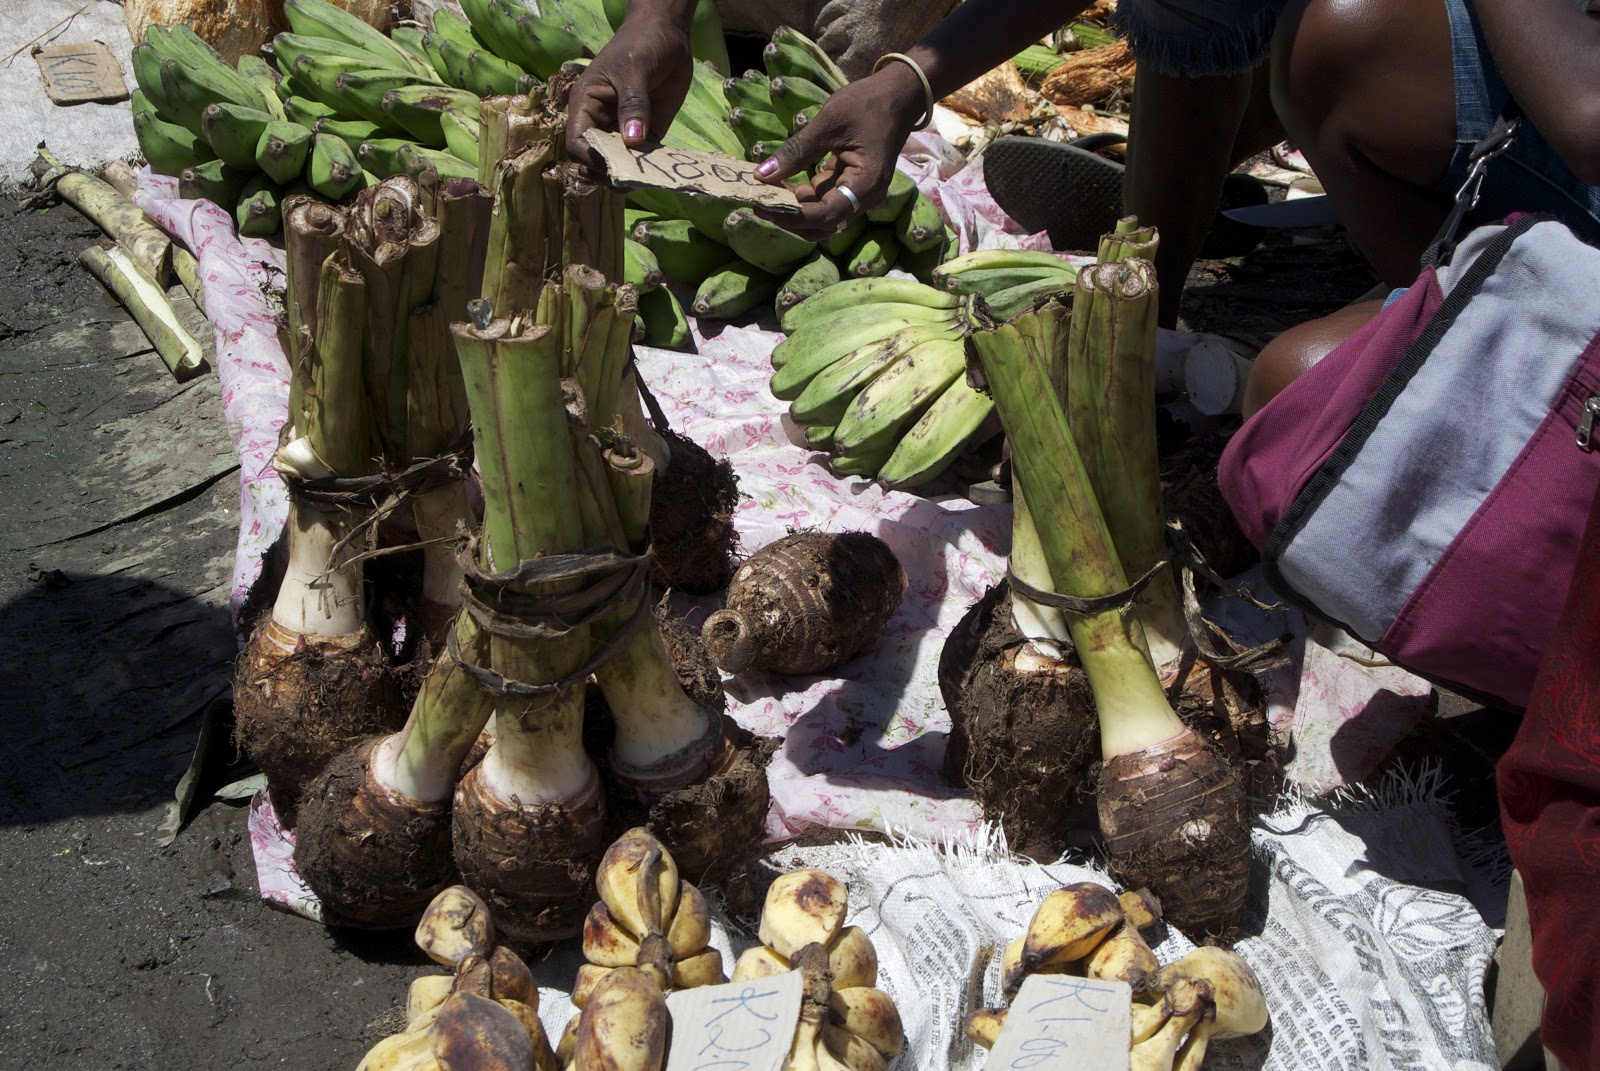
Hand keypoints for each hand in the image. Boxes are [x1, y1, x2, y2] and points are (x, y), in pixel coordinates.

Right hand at [565, 14, 692, 165]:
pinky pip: (645, 157)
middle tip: (631, 178)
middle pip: (596, 160)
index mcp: (587, 105)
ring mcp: (625, 128)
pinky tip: (662, 171)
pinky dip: (652, 167)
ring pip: (621, 163)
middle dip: (610, 172)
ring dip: (632, 174)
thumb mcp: (634, 70)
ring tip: (648, 178)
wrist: (667, 33)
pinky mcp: (648, 132)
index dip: (590, 159)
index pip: (578, 142)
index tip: (612, 163)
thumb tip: (632, 140)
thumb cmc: (641, 43)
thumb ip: (633, 104)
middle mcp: (602, 121)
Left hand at [753, 63, 925, 239]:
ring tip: (766, 190)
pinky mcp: (850, 185)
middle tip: (758, 202)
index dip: (791, 216)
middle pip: (822, 224)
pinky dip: (803, 194)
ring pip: (821, 215)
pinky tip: (781, 181)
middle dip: (790, 217)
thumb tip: (761, 174)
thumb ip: (796, 150)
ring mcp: (858, 194)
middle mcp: (864, 198)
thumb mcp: (828, 123)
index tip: (762, 207)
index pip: (825, 214)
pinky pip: (824, 198)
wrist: (899, 94)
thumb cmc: (868, 104)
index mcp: (866, 185)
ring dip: (794, 207)